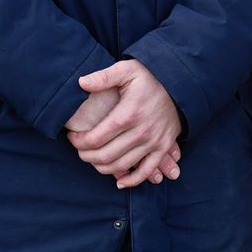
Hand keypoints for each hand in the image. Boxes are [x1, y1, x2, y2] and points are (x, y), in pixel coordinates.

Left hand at [68, 60, 181, 189]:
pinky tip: (119, 181)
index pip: (96, 138)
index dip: (79, 141)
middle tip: (79, 150)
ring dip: (102, 168)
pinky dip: (131, 181)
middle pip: (106, 155)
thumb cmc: (149, 76)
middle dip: (86, 156)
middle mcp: (141, 132)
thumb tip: (80, 82)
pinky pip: (145, 172)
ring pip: (121, 166)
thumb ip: (103, 77)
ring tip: (92, 159)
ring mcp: (153, 142)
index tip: (72, 137)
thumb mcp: (126, 70)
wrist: (179, 83)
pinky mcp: (162, 148)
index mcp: (128, 114)